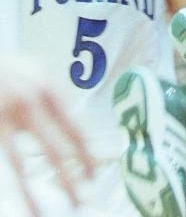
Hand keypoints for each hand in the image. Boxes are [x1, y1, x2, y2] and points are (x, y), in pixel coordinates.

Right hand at [0, 54, 94, 215]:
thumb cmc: (7, 66)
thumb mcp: (35, 69)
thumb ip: (53, 95)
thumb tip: (74, 122)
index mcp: (47, 87)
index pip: (74, 127)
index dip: (86, 153)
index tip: (94, 174)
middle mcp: (28, 103)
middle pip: (55, 149)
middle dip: (70, 179)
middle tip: (83, 201)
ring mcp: (5, 118)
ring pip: (20, 165)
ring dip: (33, 194)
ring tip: (41, 214)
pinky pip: (2, 164)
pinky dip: (12, 185)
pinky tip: (20, 202)